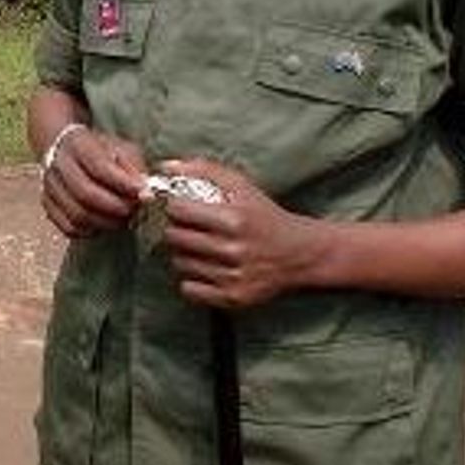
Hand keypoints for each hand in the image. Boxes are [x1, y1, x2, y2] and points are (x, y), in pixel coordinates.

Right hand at [41, 126, 146, 238]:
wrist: (65, 149)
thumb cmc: (99, 150)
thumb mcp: (120, 148)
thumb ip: (133, 168)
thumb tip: (144, 192)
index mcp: (77, 143)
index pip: (99, 165)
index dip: (123, 183)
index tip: (144, 193)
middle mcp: (58, 164)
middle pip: (85, 193)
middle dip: (116, 207)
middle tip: (134, 210)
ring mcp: (49, 186)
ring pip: (77, 215)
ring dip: (106, 222)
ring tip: (123, 218)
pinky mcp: (47, 205)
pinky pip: (69, 228)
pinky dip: (90, 230)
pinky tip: (103, 222)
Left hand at [156, 158, 324, 309]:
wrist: (298, 254)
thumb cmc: (264, 215)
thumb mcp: (241, 186)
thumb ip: (203, 170)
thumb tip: (165, 166)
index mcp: (234, 219)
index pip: (178, 210)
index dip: (175, 207)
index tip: (183, 208)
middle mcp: (233, 249)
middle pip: (175, 238)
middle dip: (176, 229)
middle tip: (189, 228)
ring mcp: (233, 276)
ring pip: (180, 263)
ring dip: (183, 254)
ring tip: (198, 247)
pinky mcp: (232, 298)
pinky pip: (189, 289)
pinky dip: (192, 279)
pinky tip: (205, 268)